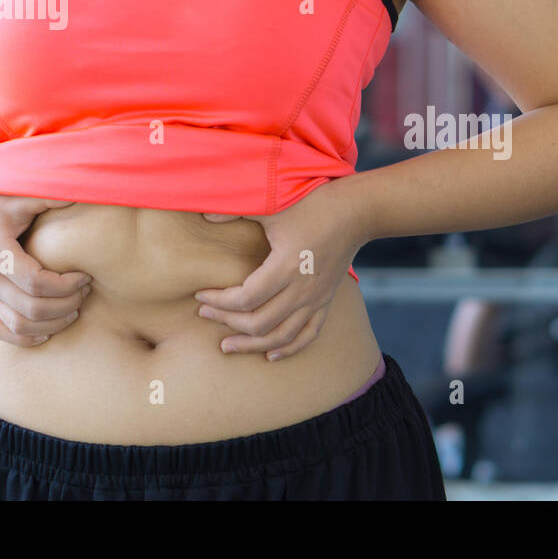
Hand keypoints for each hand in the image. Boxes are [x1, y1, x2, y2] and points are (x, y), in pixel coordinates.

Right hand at [0, 187, 91, 346]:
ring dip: (53, 324)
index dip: (67, 284)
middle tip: (86, 290)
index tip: (85, 274)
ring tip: (75, 309)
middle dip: (67, 304)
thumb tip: (85, 192)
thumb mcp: (16, 196)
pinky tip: (49, 330)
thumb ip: (48, 197)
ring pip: (19, 327)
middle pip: (32, 309)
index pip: (36, 283)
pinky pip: (3, 333)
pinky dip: (27, 338)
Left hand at [194, 182, 368, 359]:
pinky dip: (289, 348)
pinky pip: (308, 334)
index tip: (201, 295)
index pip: (245, 298)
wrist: (356, 212)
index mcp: (285, 267)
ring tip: (227, 346)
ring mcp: (316, 298)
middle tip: (205, 315)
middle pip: (258, 322)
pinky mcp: (326, 300)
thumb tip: (204, 214)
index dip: (219, 301)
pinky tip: (271, 355)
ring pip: (281, 336)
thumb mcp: (273, 203)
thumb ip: (237, 210)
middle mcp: (301, 289)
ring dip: (252, 345)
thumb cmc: (313, 204)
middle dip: (227, 322)